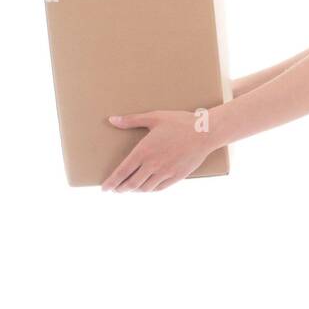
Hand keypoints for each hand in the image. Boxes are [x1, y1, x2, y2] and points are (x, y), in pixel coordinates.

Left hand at [101, 109, 217, 190]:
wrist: (204, 132)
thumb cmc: (179, 122)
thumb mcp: (154, 117)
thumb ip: (131, 121)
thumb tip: (112, 120)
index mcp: (144, 151)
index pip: (122, 172)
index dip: (111, 182)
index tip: (104, 188)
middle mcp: (152, 165)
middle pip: (131, 183)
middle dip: (121, 188)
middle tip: (116, 188)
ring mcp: (165, 172)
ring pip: (145, 188)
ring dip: (135, 190)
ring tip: (131, 188)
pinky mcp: (177, 176)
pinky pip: (159, 188)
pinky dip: (150, 190)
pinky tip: (147, 187)